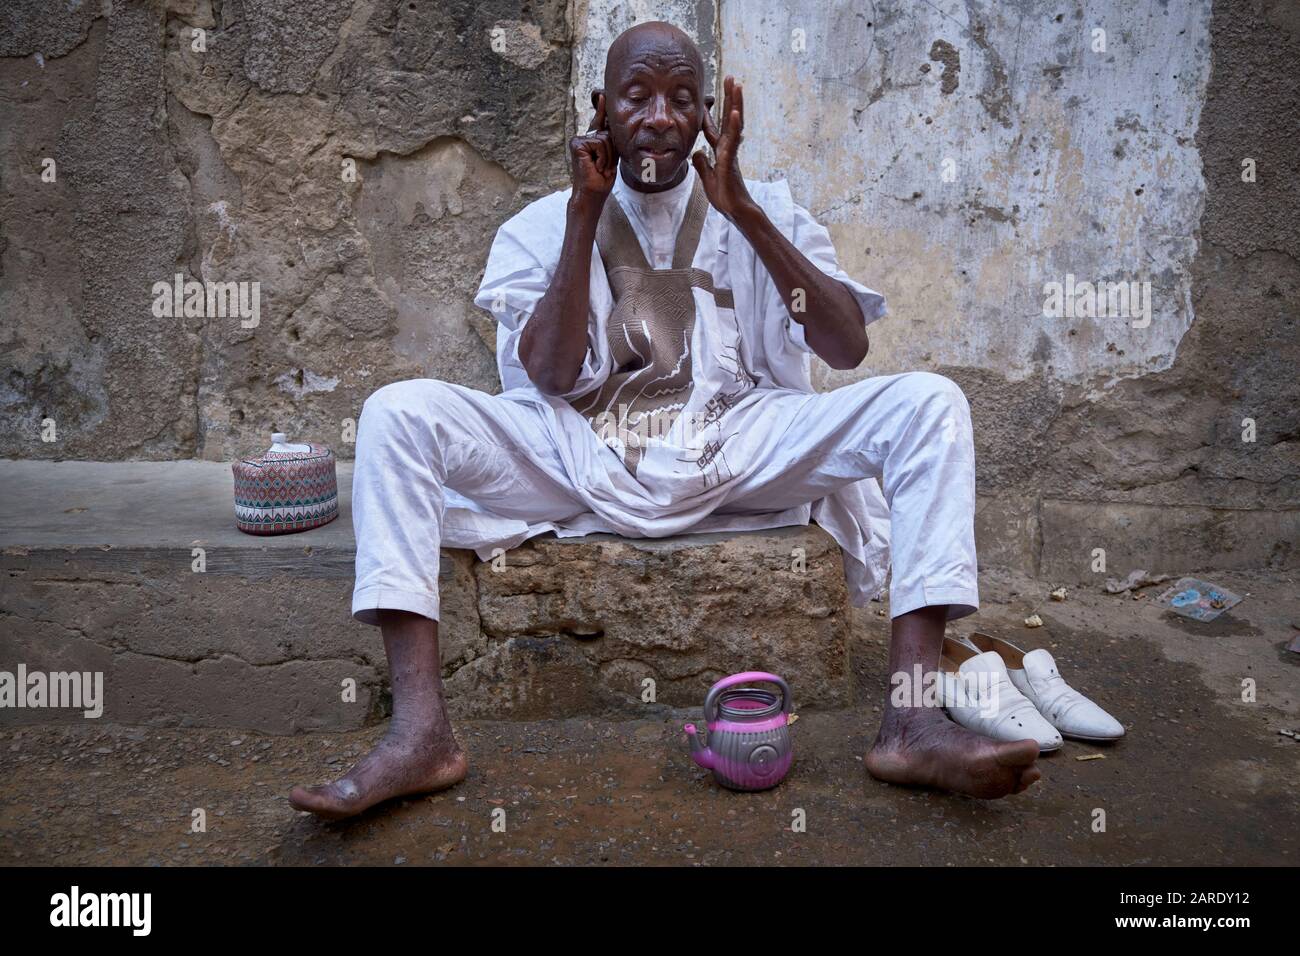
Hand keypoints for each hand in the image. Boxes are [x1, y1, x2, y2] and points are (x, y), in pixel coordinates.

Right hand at [569, 93, 615, 202]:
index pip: (599, 122)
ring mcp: (579, 141)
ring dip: (607, 157)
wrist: (592, 194)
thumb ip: (610, 140)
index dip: (601, 108)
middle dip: (611, 151)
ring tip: (600, 168)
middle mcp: (583, 138)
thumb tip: (613, 122)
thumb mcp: (610, 155)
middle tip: (603, 166)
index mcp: (591, 141)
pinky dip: (602, 157)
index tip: (602, 95)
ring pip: (605, 139)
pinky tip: (595, 166)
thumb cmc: (601, 179)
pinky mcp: (577, 144)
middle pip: (608, 133)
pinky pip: (599, 143)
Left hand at [692, 76, 758, 224]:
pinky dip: (736, 127)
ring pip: (734, 124)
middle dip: (729, 98)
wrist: (734, 211)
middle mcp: (727, 148)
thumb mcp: (708, 178)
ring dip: (736, 104)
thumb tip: (697, 152)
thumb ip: (703, 165)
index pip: (714, 128)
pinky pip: (734, 141)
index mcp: (720, 151)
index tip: (709, 98)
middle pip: (728, 118)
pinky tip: (736, 113)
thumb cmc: (725, 197)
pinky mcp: (732, 161)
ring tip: (737, 85)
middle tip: (731, 77)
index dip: (710, 114)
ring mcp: (731, 153)